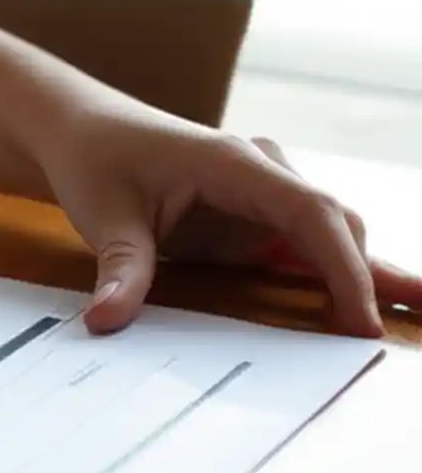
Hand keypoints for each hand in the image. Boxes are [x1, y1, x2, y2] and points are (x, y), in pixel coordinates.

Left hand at [43, 104, 421, 336]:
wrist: (84, 131)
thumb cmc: (97, 160)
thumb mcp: (104, 216)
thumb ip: (119, 268)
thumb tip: (107, 319)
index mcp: (238, 164)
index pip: (313, 213)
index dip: (344, 268)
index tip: (360, 318)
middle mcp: (263, 174)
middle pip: (335, 225)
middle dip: (365, 280)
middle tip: (378, 341)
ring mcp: (262, 197)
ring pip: (330, 236)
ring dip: (366, 278)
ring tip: (412, 320)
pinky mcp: (251, 219)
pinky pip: (306, 248)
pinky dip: (338, 276)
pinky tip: (379, 305)